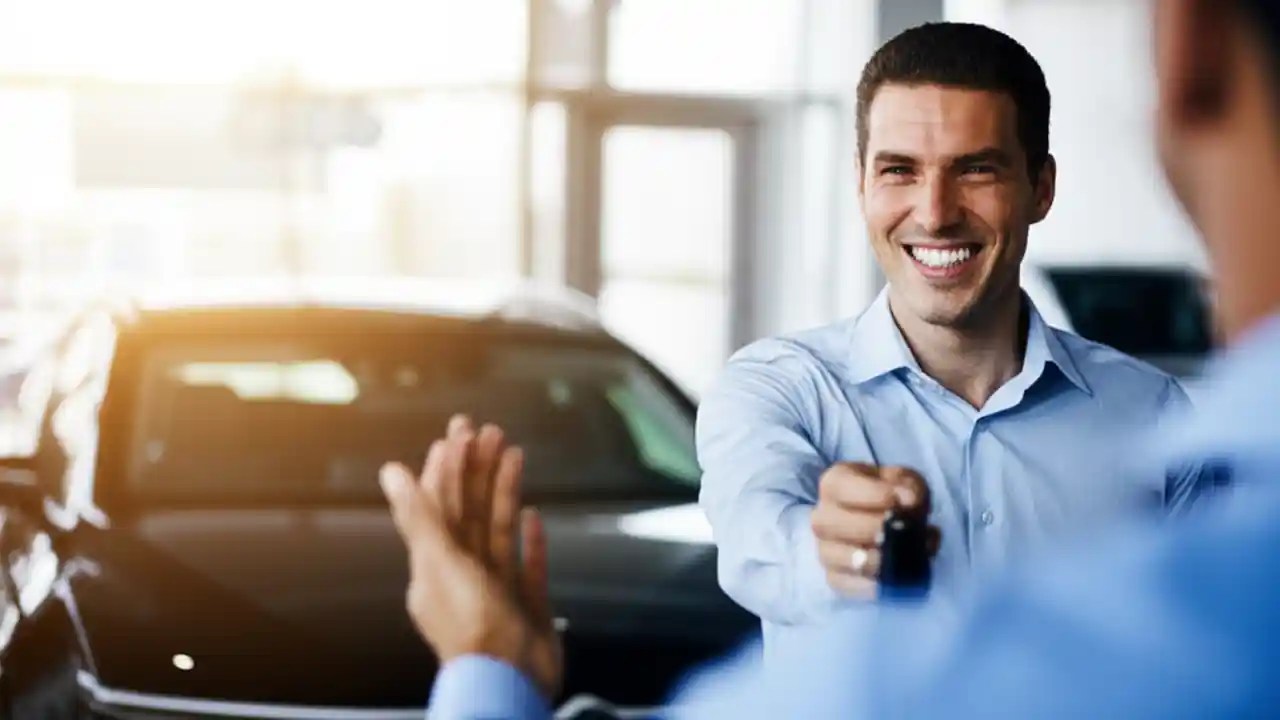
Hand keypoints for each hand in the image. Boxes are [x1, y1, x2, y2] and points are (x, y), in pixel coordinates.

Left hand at [380, 415, 562, 699]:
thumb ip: (419, 517)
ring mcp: (496, 592)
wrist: (510, 684)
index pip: (439, 505)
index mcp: (437, 566)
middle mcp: (464, 575)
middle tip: (490, 431)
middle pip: (469, 511)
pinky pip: (527, 566)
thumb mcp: (440, 564)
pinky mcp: (525, 607)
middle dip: (478, 470)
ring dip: (503, 492)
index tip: (458, 434)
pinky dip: (530, 541)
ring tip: (513, 455)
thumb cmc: (473, 631)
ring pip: (497, 530)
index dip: (447, 468)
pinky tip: (533, 517)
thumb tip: (391, 473)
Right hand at [810, 463, 940, 598]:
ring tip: (902, 556)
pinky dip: (869, 584)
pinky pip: (842, 584)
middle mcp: (822, 516)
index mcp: (835, 483)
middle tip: (898, 531)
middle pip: (829, 523)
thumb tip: (908, 500)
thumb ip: (909, 487)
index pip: (839, 486)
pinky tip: (893, 577)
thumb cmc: (895, 497)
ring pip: (833, 556)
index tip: (897, 501)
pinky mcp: (834, 576)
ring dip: (872, 558)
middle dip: (867, 528)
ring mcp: (825, 548)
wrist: (893, 523)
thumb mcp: (906, 483)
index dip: (869, 494)